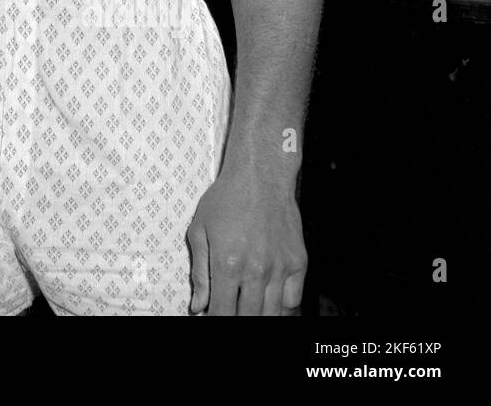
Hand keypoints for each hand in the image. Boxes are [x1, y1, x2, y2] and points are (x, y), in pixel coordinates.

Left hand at [186, 169, 306, 314]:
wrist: (260, 177)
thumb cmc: (226, 199)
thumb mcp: (199, 231)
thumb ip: (199, 273)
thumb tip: (198, 306)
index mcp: (228, 264)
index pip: (222, 312)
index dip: (216, 320)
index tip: (213, 317)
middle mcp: (256, 271)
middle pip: (248, 317)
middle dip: (236, 319)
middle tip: (230, 311)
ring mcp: (281, 268)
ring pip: (272, 314)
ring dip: (258, 314)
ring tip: (247, 306)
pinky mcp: (299, 263)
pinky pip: (292, 300)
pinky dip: (280, 306)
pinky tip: (268, 299)